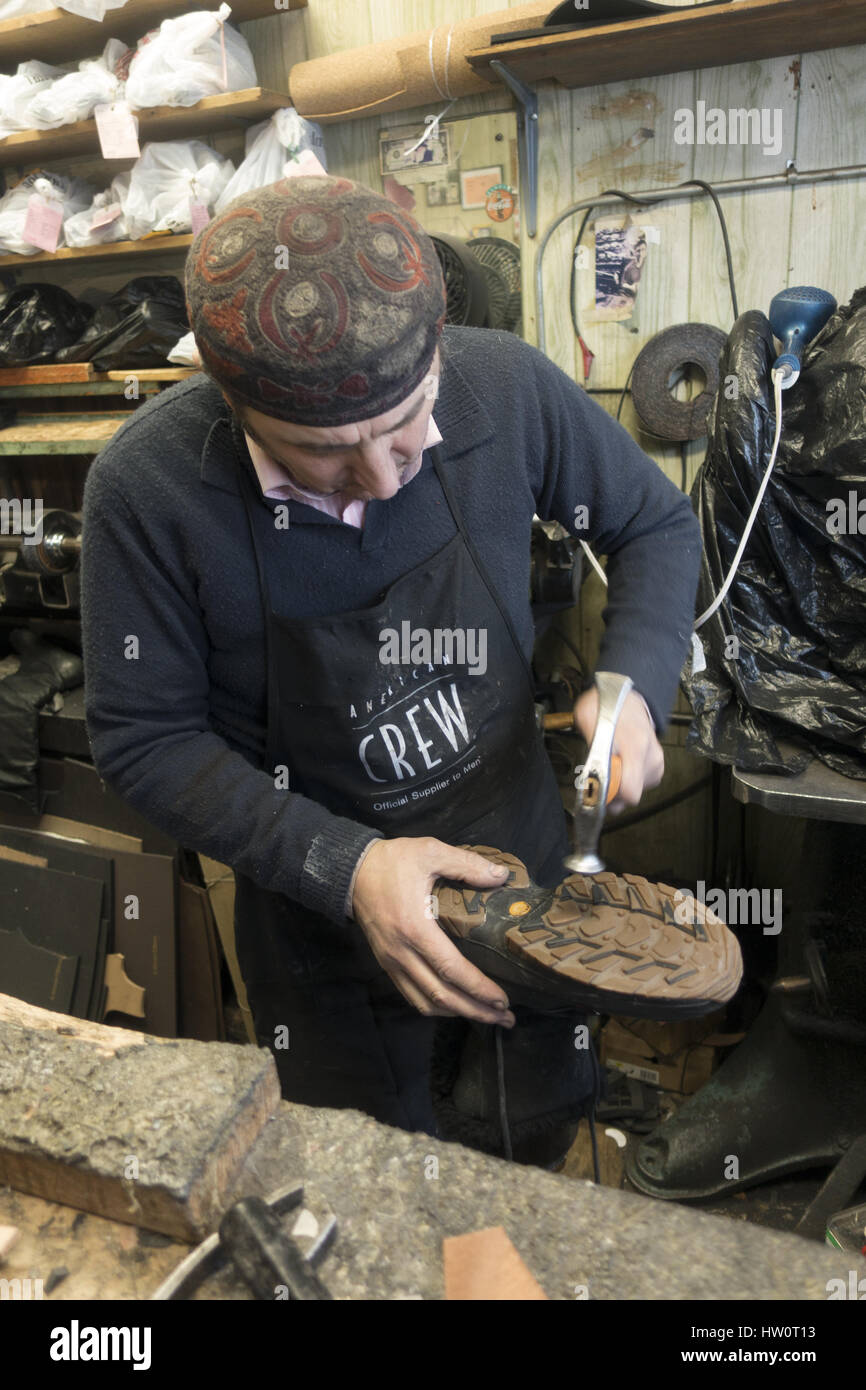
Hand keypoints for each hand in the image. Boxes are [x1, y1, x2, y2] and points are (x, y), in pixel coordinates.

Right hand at [352, 837, 515, 1026]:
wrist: (352, 871)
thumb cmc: (392, 861)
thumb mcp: (430, 852)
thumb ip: (467, 865)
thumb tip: (502, 876)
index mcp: (415, 928)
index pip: (452, 970)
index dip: (479, 989)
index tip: (504, 1001)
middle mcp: (402, 952)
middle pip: (441, 996)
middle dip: (476, 1011)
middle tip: (506, 1019)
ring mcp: (392, 961)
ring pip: (425, 1002)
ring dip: (457, 1013)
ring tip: (486, 1016)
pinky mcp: (387, 963)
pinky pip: (412, 995)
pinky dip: (436, 1006)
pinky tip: (455, 1005)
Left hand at [573, 685, 663, 812]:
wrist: (627, 698)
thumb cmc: (606, 708)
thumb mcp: (588, 719)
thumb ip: (592, 749)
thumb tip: (591, 776)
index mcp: (635, 746)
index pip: (630, 791)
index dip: (610, 796)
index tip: (597, 787)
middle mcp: (650, 757)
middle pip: (629, 797)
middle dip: (611, 792)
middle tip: (597, 775)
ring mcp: (656, 763)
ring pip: (633, 792)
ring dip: (618, 785)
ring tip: (610, 764)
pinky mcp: (658, 768)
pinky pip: (639, 786)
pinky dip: (627, 780)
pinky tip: (621, 764)